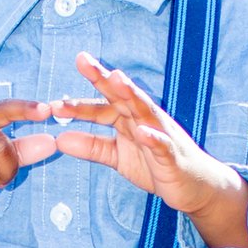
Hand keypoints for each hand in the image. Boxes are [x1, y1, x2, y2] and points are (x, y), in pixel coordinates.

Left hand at [50, 55, 247, 247]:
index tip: (53, 104)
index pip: (101, 107)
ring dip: (131, 94)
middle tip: (83, 60)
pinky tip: (143, 132)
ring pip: (144, 110)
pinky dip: (153, 137)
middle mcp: (144, 119)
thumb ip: (92, 146)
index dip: (78, 106)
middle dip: (103, 78)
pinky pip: (162, 145)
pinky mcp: (173, 155)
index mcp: (129, 119)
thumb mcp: (118, 157)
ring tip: (116, 79)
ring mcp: (161, 134)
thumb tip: (61, 139)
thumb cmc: (157, 166)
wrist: (194, 186)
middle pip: (121, 96)